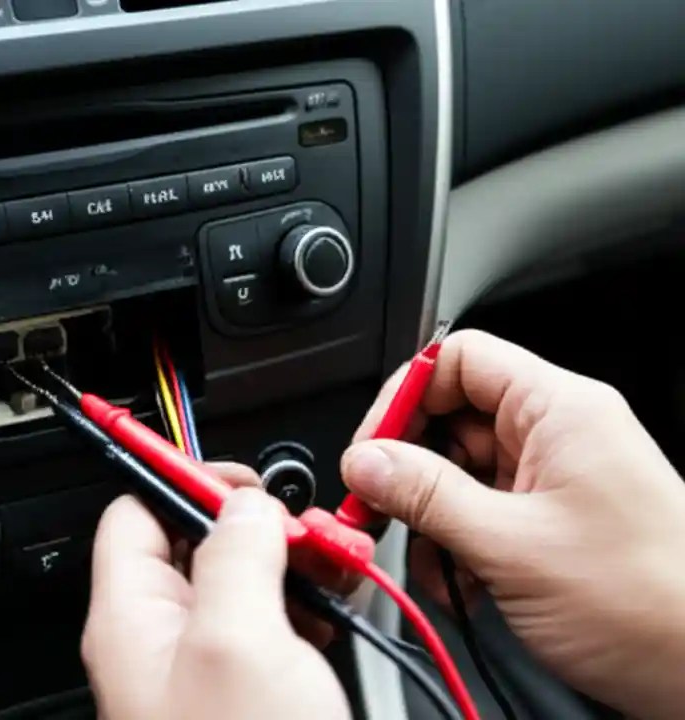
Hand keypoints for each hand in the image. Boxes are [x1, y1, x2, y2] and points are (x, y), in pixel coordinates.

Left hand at [82, 469, 349, 719]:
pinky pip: (263, 630)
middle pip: (195, 544)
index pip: (137, 512)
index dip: (192, 483)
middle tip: (313, 534)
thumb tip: (244, 506)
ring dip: (290, 566)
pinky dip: (302, 610)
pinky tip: (334, 614)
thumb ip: (236, 559)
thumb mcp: (238, 645)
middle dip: (260, 526)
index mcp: (130, 620)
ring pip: (237, 586)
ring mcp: (197, 671)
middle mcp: (156, 642)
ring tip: (336, 570)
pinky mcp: (239, 695)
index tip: (252, 485)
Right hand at [341, 330, 684, 719]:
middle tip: (378, 507)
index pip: (459, 361)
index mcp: (560, 411)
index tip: (371, 448)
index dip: (405, 396)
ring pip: (460, 473)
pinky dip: (458, 546)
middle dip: (409, 468)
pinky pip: (482, 513)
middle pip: (452, 419)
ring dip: (431, 519)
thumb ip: (425, 496)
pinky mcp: (553, 522)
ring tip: (430, 561)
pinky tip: (459, 583)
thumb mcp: (510, 545)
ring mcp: (556, 479)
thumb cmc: (648, 602)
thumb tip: (365, 461)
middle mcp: (559, 435)